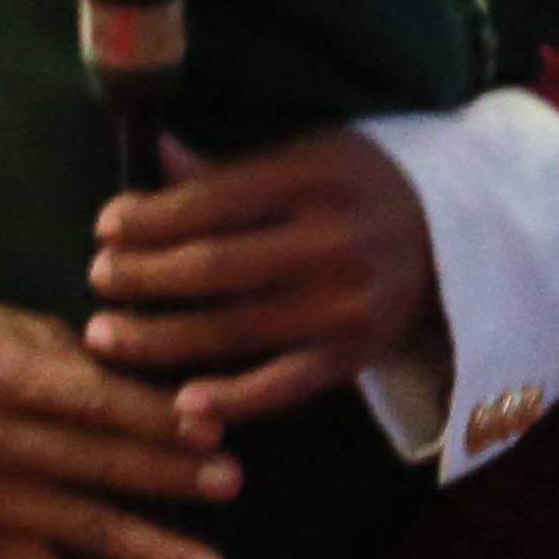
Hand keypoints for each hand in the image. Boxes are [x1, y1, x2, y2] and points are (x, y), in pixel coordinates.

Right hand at [0, 303, 237, 558]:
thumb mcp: (5, 327)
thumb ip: (76, 354)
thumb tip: (164, 387)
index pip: (86, 399)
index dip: (148, 415)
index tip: (211, 427)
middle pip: (89, 462)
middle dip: (163, 474)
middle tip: (230, 483)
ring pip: (77, 527)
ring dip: (146, 550)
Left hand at [88, 126, 439, 435]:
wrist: (462, 235)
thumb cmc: (358, 187)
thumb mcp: (307, 155)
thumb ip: (230, 169)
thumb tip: (157, 155)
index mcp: (315, 182)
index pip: (210, 204)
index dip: (148, 220)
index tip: (105, 227)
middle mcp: (334, 246)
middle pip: (214, 269)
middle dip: (141, 277)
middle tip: (97, 278)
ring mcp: (348, 307)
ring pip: (235, 330)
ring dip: (159, 338)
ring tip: (105, 335)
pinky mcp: (356, 356)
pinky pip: (284, 385)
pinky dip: (232, 399)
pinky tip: (181, 403)